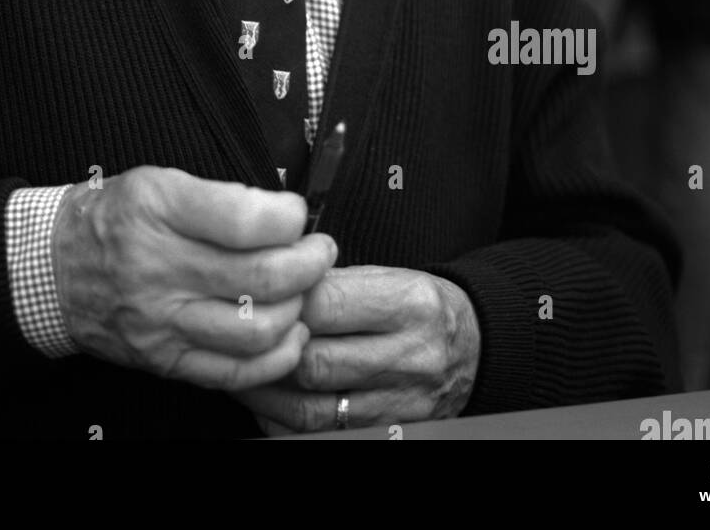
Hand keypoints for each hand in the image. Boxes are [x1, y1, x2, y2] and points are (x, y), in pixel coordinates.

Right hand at [51, 166, 336, 391]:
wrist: (55, 268)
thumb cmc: (115, 216)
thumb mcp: (158, 180)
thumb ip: (221, 197)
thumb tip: (286, 216)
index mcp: (157, 208)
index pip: (243, 219)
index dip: (288, 217)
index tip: (298, 213)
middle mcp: (157, 265)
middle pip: (261, 276)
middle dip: (310, 263)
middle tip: (321, 251)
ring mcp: (161, 320)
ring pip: (256, 330)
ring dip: (298, 311)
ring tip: (303, 292)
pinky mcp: (164, 358)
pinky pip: (233, 372)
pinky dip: (274, 358)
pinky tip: (286, 335)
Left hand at [233, 265, 480, 433]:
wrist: (472, 348)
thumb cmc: (420, 305)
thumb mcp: (391, 277)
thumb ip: (335, 283)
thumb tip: (275, 287)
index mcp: (409, 304)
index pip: (328, 304)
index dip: (281, 301)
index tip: (257, 295)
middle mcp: (409, 356)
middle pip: (315, 362)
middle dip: (266, 349)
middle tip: (237, 335)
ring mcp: (398, 401)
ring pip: (312, 407)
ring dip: (264, 390)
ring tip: (239, 369)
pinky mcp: (386, 429)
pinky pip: (320, 433)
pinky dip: (282, 420)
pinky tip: (265, 400)